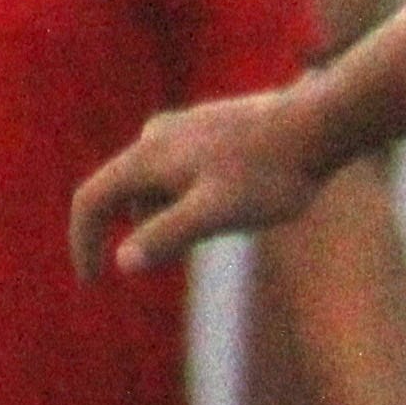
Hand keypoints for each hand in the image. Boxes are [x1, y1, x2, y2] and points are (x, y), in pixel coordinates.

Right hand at [71, 85, 334, 276]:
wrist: (322, 123)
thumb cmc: (272, 174)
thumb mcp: (218, 212)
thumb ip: (168, 235)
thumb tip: (123, 262)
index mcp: (147, 155)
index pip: (91, 201)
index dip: (83, 243)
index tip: (94, 281)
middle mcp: (157, 135)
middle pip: (125, 194)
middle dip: (141, 233)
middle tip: (180, 261)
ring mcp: (185, 127)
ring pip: (158, 183)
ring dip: (170, 216)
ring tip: (225, 225)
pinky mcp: (214, 128)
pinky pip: (184, 171)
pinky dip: (191, 198)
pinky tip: (237, 205)